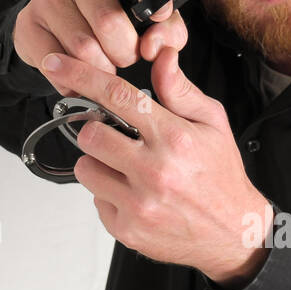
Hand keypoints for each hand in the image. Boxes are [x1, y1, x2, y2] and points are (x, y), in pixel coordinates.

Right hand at [14, 0, 187, 75]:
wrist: (61, 28)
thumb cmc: (111, 19)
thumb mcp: (150, 21)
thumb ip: (168, 31)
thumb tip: (154, 46)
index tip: (158, 16)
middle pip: (108, 20)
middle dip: (125, 51)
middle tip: (127, 56)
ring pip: (83, 48)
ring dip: (101, 69)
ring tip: (104, 63)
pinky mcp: (28, 21)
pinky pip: (57, 63)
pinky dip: (74, 79)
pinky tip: (80, 70)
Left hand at [37, 44, 272, 286]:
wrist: (234, 234)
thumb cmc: (222, 177)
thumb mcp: (213, 124)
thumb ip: (180, 90)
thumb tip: (162, 56)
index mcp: (174, 138)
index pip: (117, 96)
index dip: (81, 75)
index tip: (57, 63)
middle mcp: (154, 171)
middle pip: (90, 134)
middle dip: (98, 131)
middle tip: (118, 138)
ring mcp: (139, 204)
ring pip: (86, 169)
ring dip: (100, 163)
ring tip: (128, 169)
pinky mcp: (128, 230)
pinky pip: (96, 200)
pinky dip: (109, 195)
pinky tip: (136, 194)